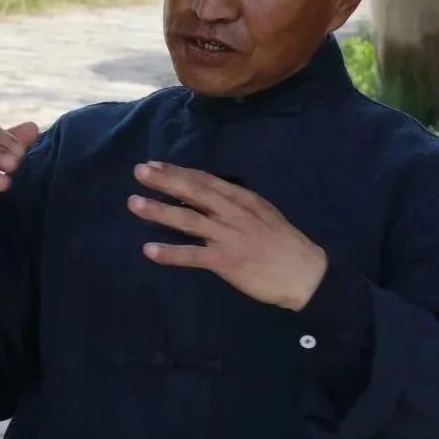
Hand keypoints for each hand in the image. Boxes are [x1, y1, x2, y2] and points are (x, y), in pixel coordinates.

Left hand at [128, 162, 327, 310]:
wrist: (304, 273)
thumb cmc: (283, 243)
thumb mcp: (262, 212)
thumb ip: (236, 203)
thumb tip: (210, 193)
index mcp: (242, 199)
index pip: (204, 180)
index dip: (178, 172)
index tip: (155, 164)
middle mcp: (232, 213)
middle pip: (193, 192)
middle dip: (165, 181)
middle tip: (139, 171)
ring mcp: (228, 236)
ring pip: (188, 220)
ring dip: (160, 211)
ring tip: (134, 204)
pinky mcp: (226, 261)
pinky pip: (193, 256)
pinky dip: (171, 252)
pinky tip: (149, 250)